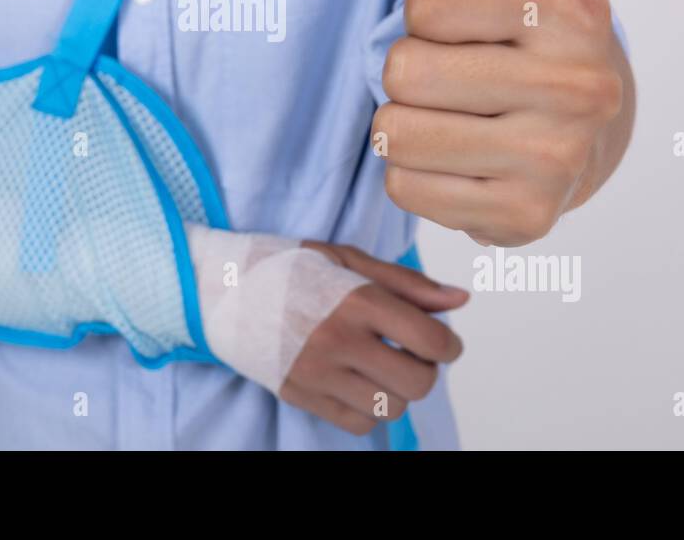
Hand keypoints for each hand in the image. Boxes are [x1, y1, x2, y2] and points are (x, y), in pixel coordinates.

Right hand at [280, 243, 466, 435]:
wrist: (223, 288)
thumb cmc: (291, 268)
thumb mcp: (348, 259)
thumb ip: (407, 283)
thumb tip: (460, 301)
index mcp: (355, 300)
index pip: (429, 340)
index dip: (449, 345)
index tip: (441, 341)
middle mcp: (336, 340)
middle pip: (417, 383)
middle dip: (425, 370)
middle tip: (409, 352)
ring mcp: (316, 373)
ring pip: (391, 408)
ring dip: (397, 390)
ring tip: (380, 365)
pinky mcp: (299, 396)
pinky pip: (359, 423)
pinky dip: (370, 409)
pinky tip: (357, 381)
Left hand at [376, 0, 630, 247]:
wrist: (581, 134)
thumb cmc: (519, 33)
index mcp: (570, 8)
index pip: (423, 2)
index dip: (427, 11)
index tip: (469, 23)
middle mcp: (578, 85)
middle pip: (403, 70)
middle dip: (413, 70)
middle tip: (461, 75)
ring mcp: (556, 160)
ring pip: (397, 132)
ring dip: (409, 123)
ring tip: (461, 116)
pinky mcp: (526, 220)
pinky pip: (407, 188)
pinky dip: (418, 174)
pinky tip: (464, 159)